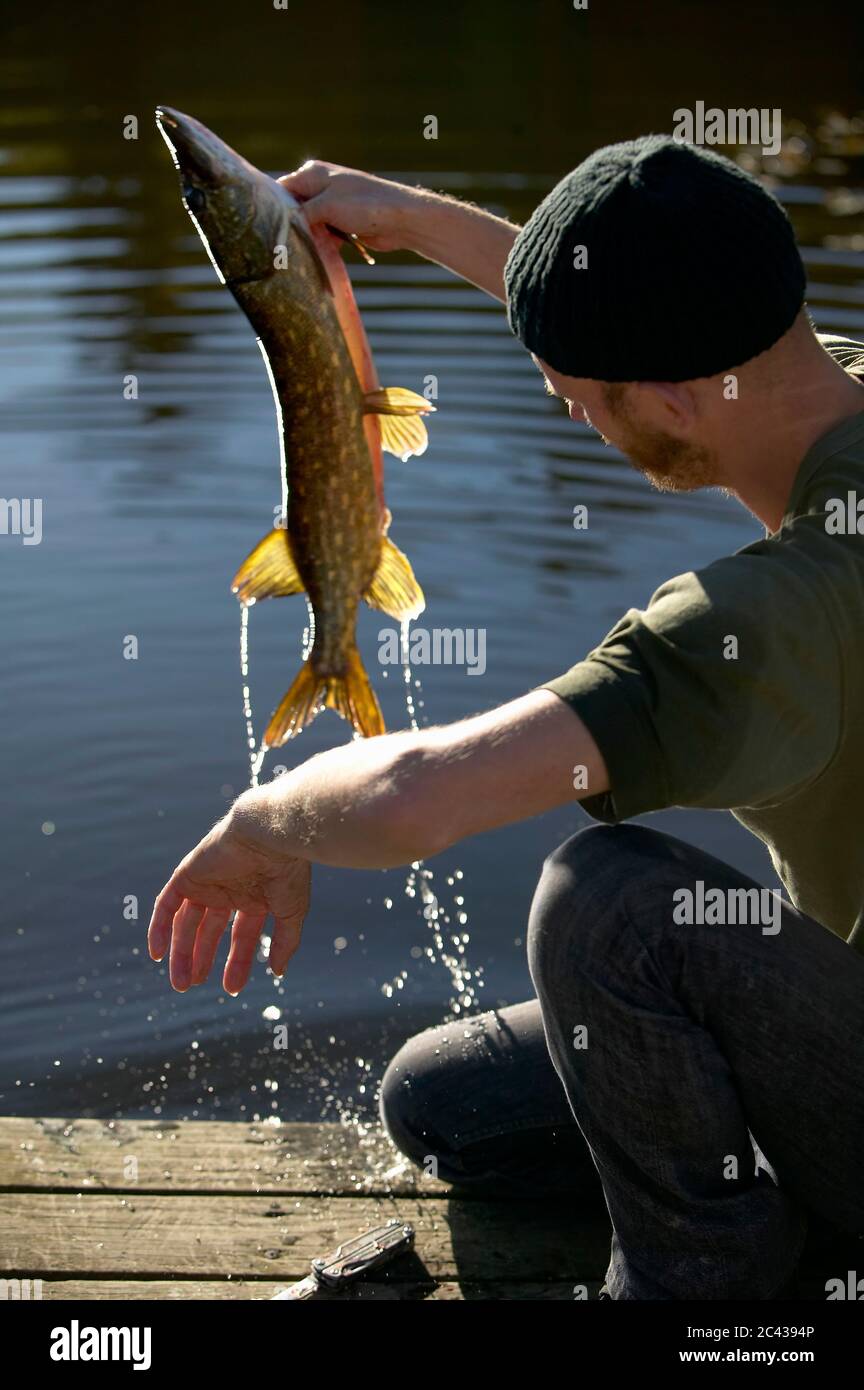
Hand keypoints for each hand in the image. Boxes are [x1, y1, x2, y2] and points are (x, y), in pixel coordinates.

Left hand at [147, 811, 310, 994]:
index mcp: (254, 897)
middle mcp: (229, 890)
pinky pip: (166, 904)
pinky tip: (157, 954)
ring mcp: (207, 882)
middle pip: (208, 931)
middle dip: (201, 959)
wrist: (270, 834)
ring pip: (186, 922)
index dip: (237, 962)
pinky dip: (159, 928)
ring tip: (180, 982)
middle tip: (191, 985)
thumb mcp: (291, 912)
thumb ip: (285, 942)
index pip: (240, 935)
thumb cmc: (286, 870)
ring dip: (181, 952)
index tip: (232, 988)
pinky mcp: (188, 874)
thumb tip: (279, 973)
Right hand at [278, 159, 417, 251]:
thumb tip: (283, 226)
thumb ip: (301, 214)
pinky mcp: (342, 222)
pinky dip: (322, 244)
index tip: (269, 229)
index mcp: (312, 174)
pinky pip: (324, 235)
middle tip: (284, 246)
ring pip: (310, 225)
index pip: (282, 189)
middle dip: (293, 226)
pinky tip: (320, 255)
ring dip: (309, 238)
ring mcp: (331, 205)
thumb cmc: (363, 204)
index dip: (274, 208)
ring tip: (301, 253)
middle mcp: (320, 187)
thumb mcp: (326, 206)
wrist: (400, 219)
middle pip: (295, 209)